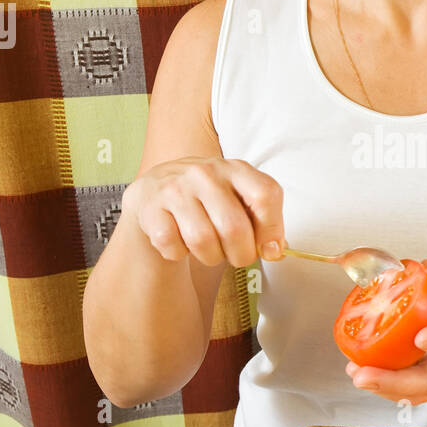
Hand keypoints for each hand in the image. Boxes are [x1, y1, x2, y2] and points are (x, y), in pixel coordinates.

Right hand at [121, 156, 284, 267]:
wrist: (157, 190)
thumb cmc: (208, 200)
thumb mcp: (239, 200)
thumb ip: (262, 222)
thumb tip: (275, 250)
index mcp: (236, 169)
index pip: (266, 195)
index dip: (272, 229)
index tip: (269, 249)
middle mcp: (206, 173)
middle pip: (235, 228)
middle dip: (241, 255)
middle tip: (237, 257)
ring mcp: (176, 189)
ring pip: (203, 242)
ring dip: (211, 257)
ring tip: (209, 250)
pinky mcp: (151, 207)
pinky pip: (173, 247)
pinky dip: (179, 255)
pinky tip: (181, 243)